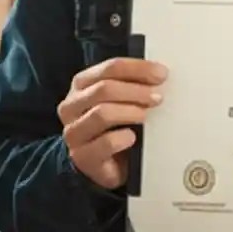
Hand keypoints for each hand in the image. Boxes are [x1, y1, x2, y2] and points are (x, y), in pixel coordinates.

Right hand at [58, 58, 167, 189]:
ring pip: (102, 113)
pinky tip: (132, 138)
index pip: (110, 68)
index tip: (161, 74)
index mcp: (82, 84)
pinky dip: (122, 138)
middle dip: (136, 91)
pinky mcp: (81, 157)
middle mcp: (72, 105)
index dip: (138, 68)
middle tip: (158, 97)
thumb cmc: (116, 126)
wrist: (107, 165)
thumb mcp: (122, 100)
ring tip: (147, 116)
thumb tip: (160, 74)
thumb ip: (134, 84)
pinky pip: (105, 143)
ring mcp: (74, 132)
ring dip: (130, 112)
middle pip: (104, 89)